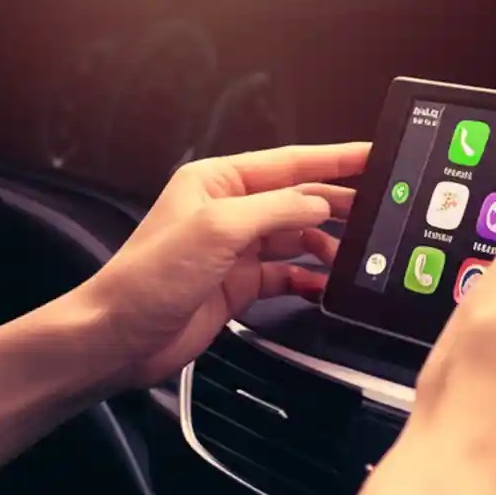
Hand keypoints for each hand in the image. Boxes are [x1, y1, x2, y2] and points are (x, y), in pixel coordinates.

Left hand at [74, 143, 368, 388]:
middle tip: (377, 209)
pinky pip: (286, 274)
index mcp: (218, 182)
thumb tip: (319, 202)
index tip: (371, 156)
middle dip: (337, 205)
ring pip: (296, 237)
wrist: (118, 338)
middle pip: (297, 199)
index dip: (334, 159)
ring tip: (350, 256)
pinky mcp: (238, 284)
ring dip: (325, 245)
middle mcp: (229, 211)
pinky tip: (322, 286)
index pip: (289, 162)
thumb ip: (275, 211)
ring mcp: (234, 249)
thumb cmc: (147, 278)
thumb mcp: (217, 230)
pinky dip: (307, 279)